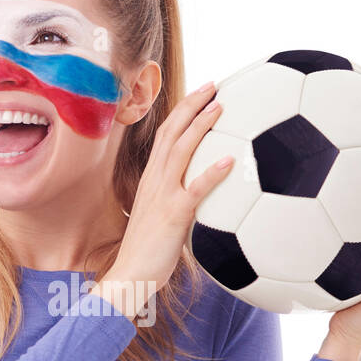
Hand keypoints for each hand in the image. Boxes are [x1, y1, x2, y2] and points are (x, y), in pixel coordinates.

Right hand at [90, 81, 234, 319]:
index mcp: (151, 180)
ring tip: (221, 106)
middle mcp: (155, 181)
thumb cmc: (148, 252)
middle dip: (192, 104)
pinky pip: (195, 188)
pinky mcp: (174, 214)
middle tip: (214, 84)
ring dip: (201, 125)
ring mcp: (163, 195)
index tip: (203, 93)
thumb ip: (179, 202)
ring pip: (181, 151)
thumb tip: (201, 196)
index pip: (166, 135)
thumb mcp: (161, 218)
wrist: (130, 276)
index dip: (183, 111)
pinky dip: (212, 171)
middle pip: (172, 132)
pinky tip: (230, 159)